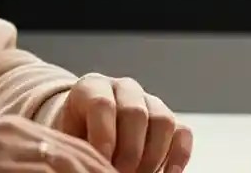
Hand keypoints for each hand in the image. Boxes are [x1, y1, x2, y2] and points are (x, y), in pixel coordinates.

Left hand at [51, 74, 193, 172]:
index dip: (104, 136)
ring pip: (163, 121)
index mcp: (91, 87)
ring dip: (152, 156)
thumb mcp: (68, 137)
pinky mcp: (170, 119)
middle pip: (135, 113)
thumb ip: (79, 147)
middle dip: (128, 152)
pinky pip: (182, 133)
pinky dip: (178, 157)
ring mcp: (150, 101)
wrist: (87, 133)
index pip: (102, 104)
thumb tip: (95, 164)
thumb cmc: (74, 137)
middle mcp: (123, 88)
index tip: (101, 160)